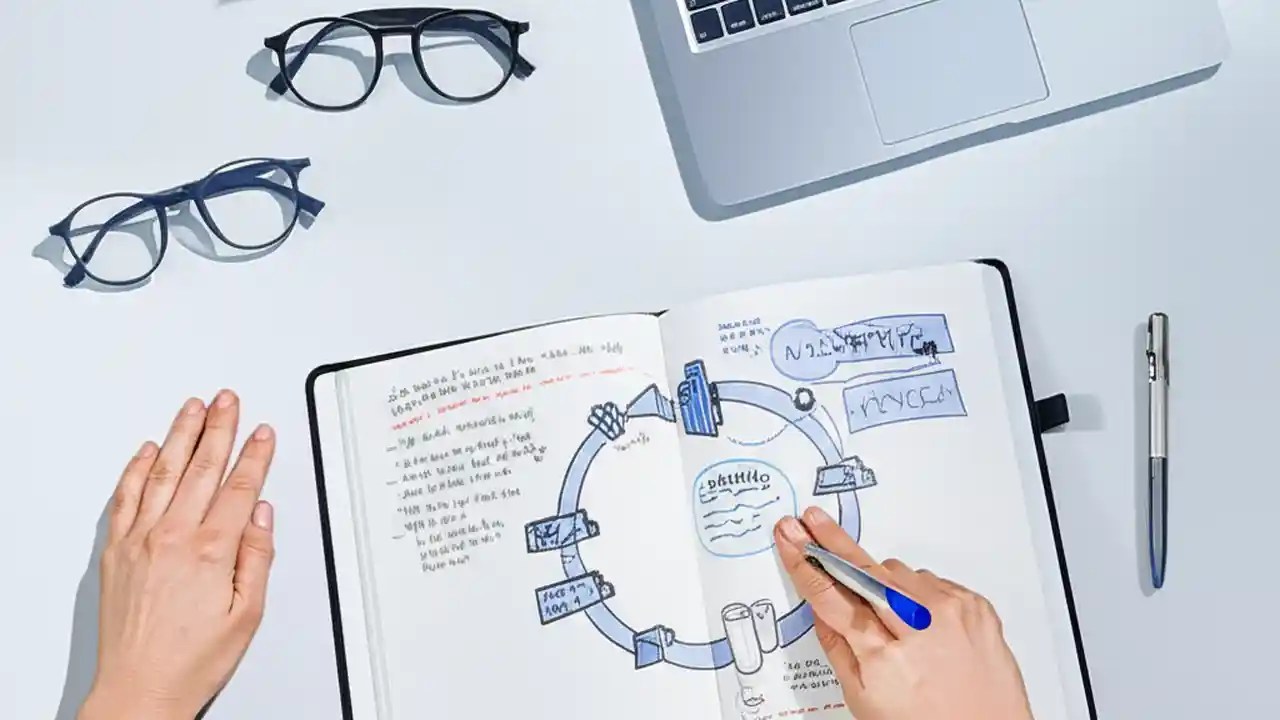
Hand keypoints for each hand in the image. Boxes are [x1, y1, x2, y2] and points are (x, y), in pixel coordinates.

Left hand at [79, 391, 276, 719]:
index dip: (254, 455)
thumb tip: (261, 516)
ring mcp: (139, 541)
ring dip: (180, 436)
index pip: (239, 488)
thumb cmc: (191, 661)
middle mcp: (172, 538)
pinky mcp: (116, 552)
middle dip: (219, 428)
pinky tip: (148, 450)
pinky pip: (125, 497)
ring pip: (164, 473)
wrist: (138, 690)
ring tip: (193, 408)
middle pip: (202, 469)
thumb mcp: (247, 614)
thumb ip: (257, 559)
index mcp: (210, 551)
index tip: (263, 431)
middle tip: (228, 400)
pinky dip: (136, 469)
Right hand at [774, 507, 1033, 719]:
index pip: (832, 597)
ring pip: (898, 573)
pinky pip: (932, 581)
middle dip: (834, 543)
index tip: (791, 539)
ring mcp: (952, 612)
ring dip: (885, 585)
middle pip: (863, 571)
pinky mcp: (975, 605)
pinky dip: (920, 595)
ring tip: (892, 620)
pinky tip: (921, 622)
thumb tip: (821, 611)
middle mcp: (921, 628)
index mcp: (885, 658)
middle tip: (813, 520)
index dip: (806, 564)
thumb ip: (839, 651)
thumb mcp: (866, 702)